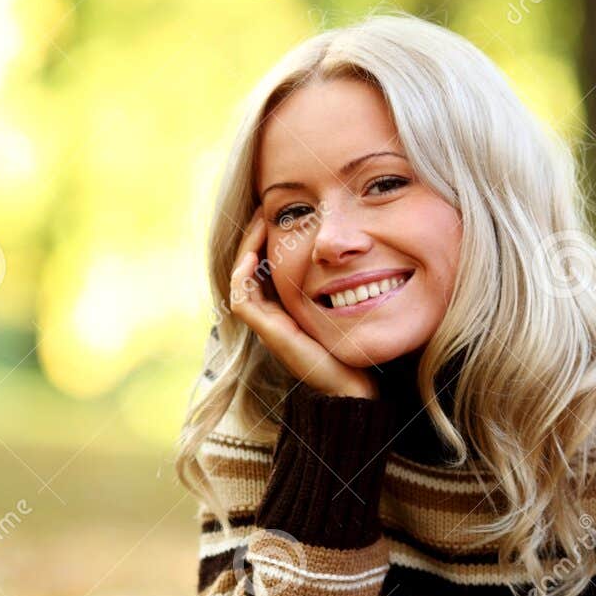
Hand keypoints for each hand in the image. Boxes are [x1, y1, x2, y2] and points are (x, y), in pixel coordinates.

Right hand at [228, 212, 377, 399]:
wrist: (353, 385)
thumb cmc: (355, 347)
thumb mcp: (344, 304)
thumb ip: (338, 282)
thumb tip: (351, 248)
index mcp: (286, 308)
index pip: (263, 267)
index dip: (263, 239)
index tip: (274, 213)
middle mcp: (273, 315)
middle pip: (248, 269)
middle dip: (252, 237)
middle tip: (262, 209)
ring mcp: (268, 325)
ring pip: (240, 281)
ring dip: (246, 250)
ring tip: (258, 223)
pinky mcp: (269, 333)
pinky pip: (242, 300)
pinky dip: (244, 277)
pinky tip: (256, 256)